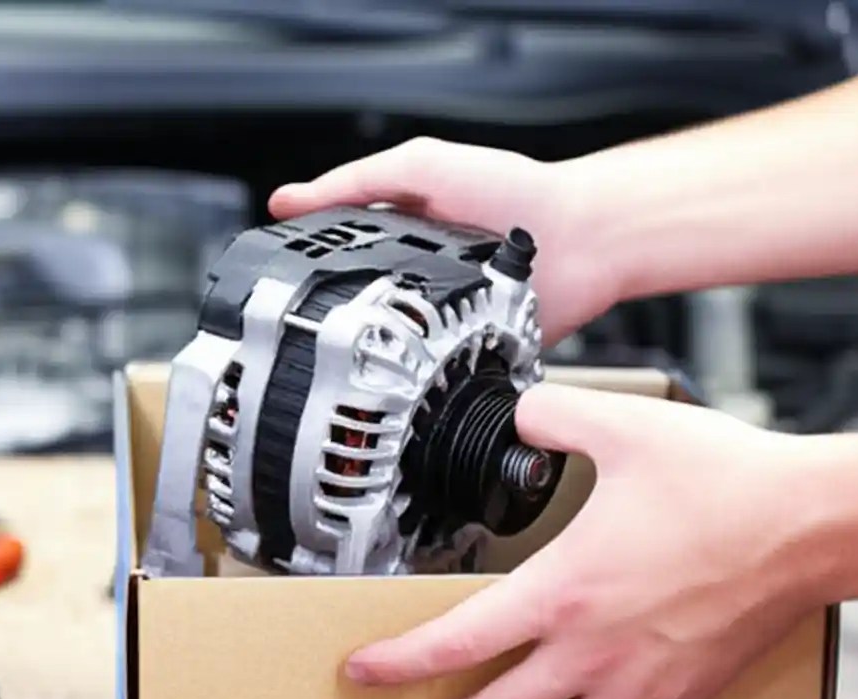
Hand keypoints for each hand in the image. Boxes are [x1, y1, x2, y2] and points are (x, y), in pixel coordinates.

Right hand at [268, 137, 612, 345]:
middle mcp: (418, 278)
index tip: (272, 292)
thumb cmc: (516, 190)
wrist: (584, 236)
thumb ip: (358, 181)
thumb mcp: (422, 166)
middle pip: (356, 309)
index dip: (303, 274)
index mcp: (400, 235)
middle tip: (306, 334)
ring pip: (390, 346)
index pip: (336, 258)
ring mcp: (443, 317)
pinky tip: (409, 366)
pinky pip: (433, 371)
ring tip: (358, 349)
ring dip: (378, 350)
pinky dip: (421, 373)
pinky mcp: (468, 350)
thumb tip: (289, 200)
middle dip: (335, 324)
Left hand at [343, 383, 834, 698]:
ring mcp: (639, 686)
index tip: (365, 668)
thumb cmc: (727, 486)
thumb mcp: (620, 429)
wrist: (810, 524)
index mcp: (564, 593)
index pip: (455, 642)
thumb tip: (523, 416)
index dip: (398, 661)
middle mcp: (593, 652)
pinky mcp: (681, 698)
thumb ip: (551, 420)